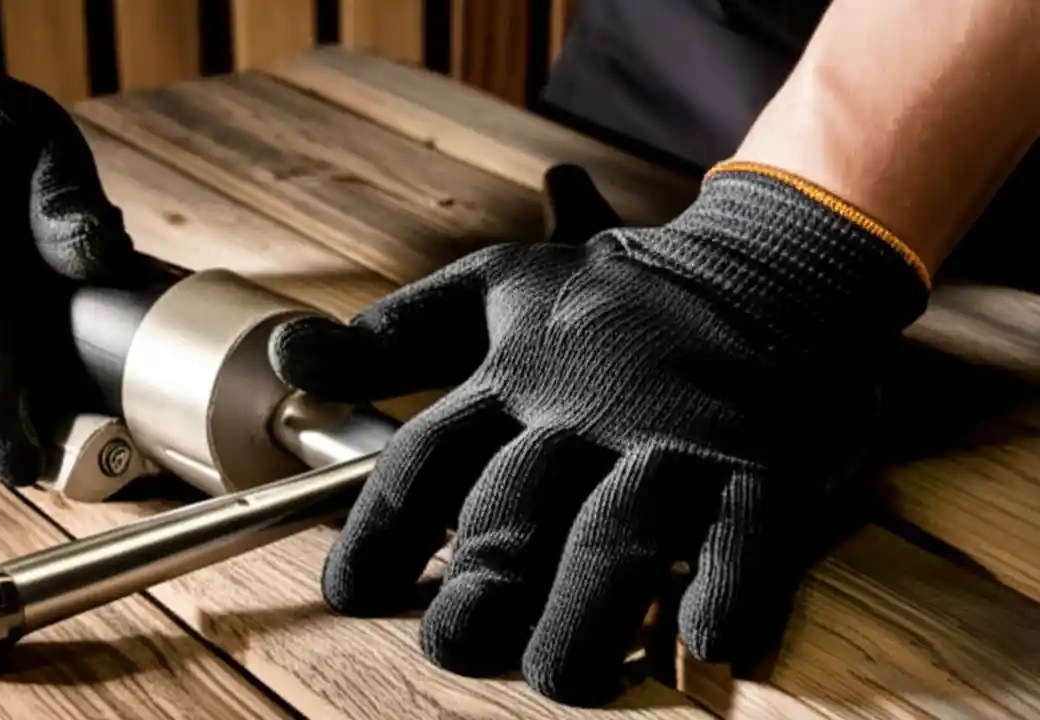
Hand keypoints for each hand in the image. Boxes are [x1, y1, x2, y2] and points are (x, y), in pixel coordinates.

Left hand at [270, 165, 928, 704]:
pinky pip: (744, 537)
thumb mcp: (493, 288)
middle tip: (451, 648)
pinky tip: (700, 641)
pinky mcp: (762, 461)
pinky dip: (725, 592)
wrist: (771, 261)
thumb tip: (289, 362)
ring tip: (561, 675)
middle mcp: (585, 409)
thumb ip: (391, 334)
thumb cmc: (619, 292)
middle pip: (511, 518)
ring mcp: (675, 437)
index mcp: (514, 373)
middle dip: (473, 597)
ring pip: (613, 541)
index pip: (424, 463)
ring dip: (581, 620)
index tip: (348, 595)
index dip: (378, 535)